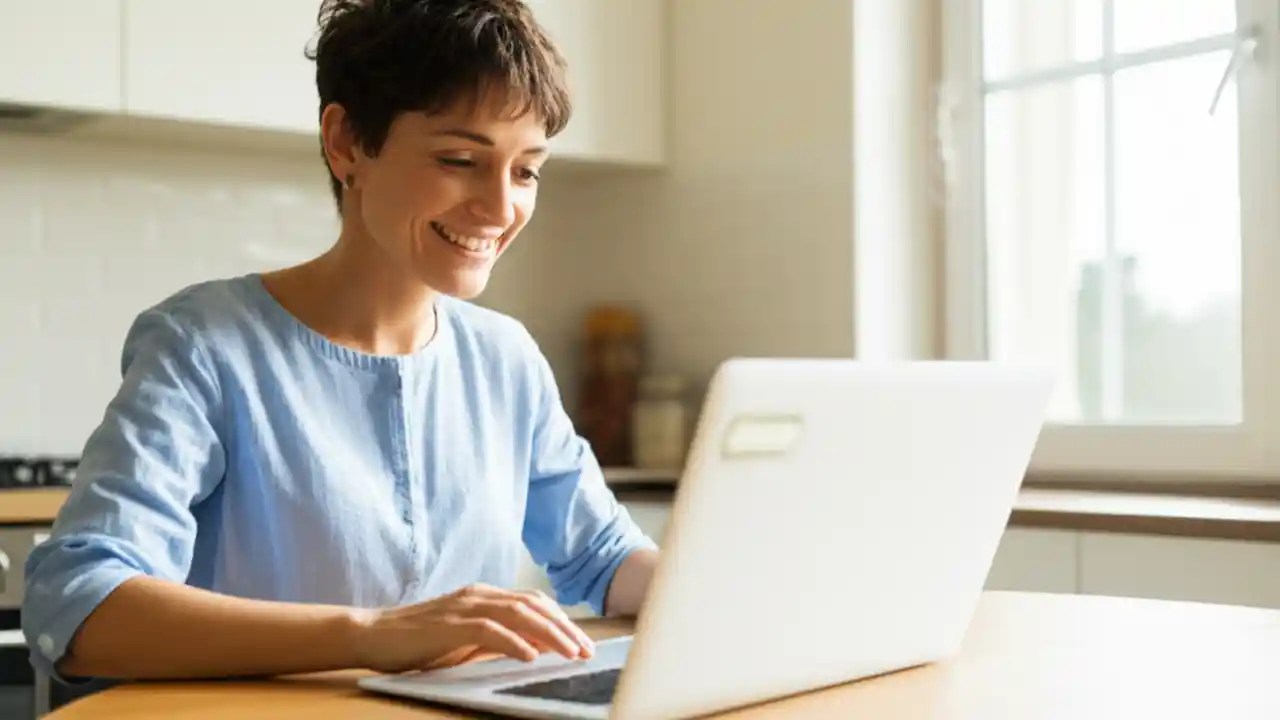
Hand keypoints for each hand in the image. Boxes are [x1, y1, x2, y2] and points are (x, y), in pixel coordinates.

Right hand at [350, 584, 595, 672]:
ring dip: (549, 634)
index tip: (582, 642)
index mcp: (484, 595)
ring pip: (519, 614)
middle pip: (534, 605)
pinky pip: (489, 630)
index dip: (562, 620)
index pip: (534, 602)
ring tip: (570, 654)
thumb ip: (497, 638)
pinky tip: (530, 656)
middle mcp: (479, 594)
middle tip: (586, 651)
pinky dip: (513, 642)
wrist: (372, 634)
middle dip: (565, 628)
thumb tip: (535, 648)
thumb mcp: (465, 639)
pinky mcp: (449, 624)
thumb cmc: (418, 641)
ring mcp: (464, 606)